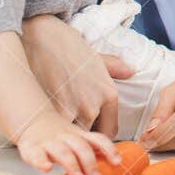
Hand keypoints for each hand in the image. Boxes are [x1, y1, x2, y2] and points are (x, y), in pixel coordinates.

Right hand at [15, 111, 120, 174]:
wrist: (32, 121)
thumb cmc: (59, 136)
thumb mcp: (77, 139)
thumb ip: (91, 150)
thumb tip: (112, 168)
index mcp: (79, 135)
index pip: (97, 139)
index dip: (108, 149)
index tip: (117, 162)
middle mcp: (66, 137)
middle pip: (81, 147)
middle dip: (90, 163)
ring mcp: (49, 143)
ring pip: (62, 152)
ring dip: (71, 165)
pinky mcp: (31, 149)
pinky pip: (36, 155)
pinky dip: (42, 162)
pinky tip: (47, 168)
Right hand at [23, 15, 135, 137]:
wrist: (44, 36)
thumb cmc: (69, 46)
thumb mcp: (96, 57)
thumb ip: (114, 68)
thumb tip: (131, 71)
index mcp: (109, 94)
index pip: (110, 131)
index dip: (97, 136)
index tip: (88, 135)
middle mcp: (95, 105)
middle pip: (91, 137)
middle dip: (81, 138)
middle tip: (70, 134)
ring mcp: (75, 109)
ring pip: (73, 137)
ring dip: (66, 136)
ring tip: (56, 132)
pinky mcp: (54, 110)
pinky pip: (56, 131)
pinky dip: (51, 132)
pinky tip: (44, 126)